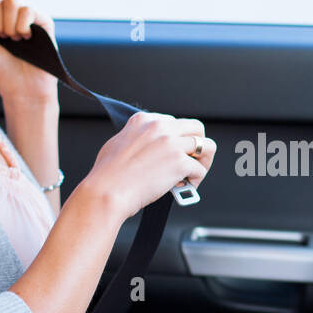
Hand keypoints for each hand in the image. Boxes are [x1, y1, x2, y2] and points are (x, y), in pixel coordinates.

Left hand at [0, 0, 58, 106]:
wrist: (22, 90)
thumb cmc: (1, 71)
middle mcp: (15, 17)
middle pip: (1, 1)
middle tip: (5, 40)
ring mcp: (31, 19)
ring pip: (14, 3)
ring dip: (9, 25)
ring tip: (15, 40)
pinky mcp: (45, 24)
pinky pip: (29, 11)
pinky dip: (22, 25)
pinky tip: (24, 38)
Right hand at [82, 111, 216, 219]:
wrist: (106, 192)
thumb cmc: (107, 176)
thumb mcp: (118, 144)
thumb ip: (137, 139)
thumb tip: (149, 148)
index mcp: (144, 120)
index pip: (174, 122)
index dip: (177, 140)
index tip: (174, 152)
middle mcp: (160, 127)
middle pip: (196, 128)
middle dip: (197, 145)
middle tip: (193, 160)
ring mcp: (171, 143)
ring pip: (206, 146)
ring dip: (204, 161)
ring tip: (196, 173)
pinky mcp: (180, 162)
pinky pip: (200, 169)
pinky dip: (196, 180)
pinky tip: (186, 186)